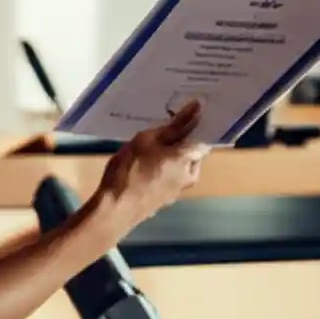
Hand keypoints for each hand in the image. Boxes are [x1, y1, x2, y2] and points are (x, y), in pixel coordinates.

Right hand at [89, 102, 208, 230]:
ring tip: (150, 149)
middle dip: (182, 143)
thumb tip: (197, 108)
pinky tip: (145, 167)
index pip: (205, 139)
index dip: (198, 128)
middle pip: (193, 154)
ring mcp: (178, 191)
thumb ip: (175, 125)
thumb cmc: (129, 170)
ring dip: (171, 157)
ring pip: (181, 167)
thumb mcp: (147, 140)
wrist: (114, 210)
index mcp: (188, 159)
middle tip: (163, 132)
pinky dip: (163, 171)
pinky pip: (170, 179)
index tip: (189, 117)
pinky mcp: (166, 201)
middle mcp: (190, 176)